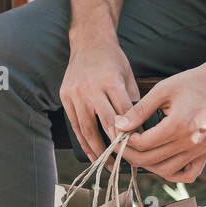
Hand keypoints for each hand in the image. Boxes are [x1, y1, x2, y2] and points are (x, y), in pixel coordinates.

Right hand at [60, 32, 139, 160]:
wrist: (88, 43)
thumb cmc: (113, 60)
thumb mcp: (128, 75)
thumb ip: (132, 100)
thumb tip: (140, 127)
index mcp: (110, 81)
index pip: (123, 113)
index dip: (131, 132)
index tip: (139, 149)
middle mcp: (90, 88)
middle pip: (104, 123)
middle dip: (114, 146)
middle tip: (124, 163)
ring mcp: (75, 93)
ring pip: (86, 127)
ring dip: (97, 149)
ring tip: (106, 164)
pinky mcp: (65, 97)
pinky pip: (74, 124)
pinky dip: (82, 140)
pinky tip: (91, 153)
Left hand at [115, 50, 205, 181]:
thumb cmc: (193, 82)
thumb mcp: (162, 90)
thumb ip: (139, 110)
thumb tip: (118, 124)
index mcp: (179, 125)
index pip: (143, 144)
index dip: (125, 139)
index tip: (118, 131)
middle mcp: (191, 143)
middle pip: (150, 161)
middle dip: (129, 154)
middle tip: (120, 144)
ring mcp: (201, 150)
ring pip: (166, 171)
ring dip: (147, 165)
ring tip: (137, 152)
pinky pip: (188, 174)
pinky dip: (172, 174)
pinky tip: (161, 162)